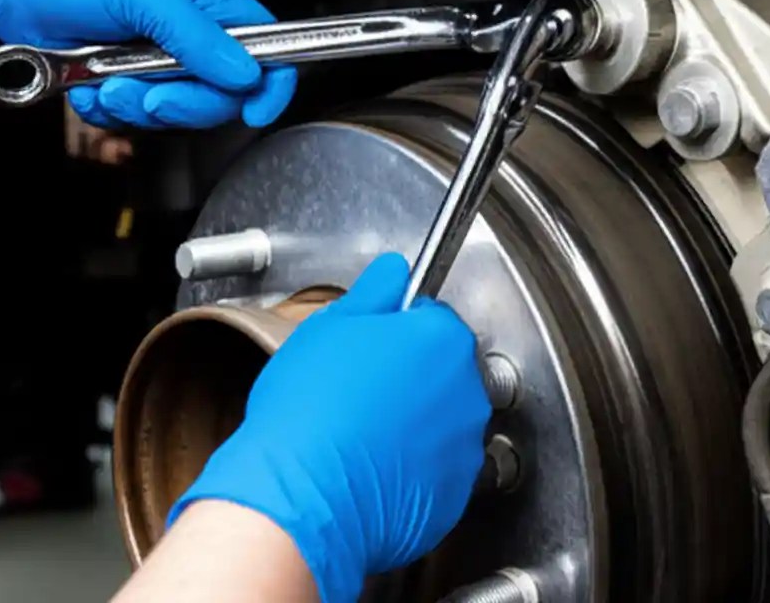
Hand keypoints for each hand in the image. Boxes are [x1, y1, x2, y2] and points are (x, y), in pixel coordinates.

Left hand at [0, 0, 294, 128]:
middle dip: (184, 102)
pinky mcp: (124, 77)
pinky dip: (111, 110)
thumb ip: (195, 35)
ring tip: (105, 83)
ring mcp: (156, 55)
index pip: (266, 43)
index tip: (251, 109)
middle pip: (222, 91)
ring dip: (139, 107)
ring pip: (178, 109)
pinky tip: (89, 86)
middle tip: (149, 95)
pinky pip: (137, 115)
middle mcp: (187, 27)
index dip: (268, 81)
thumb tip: (245, 71)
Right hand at [170, 253, 490, 602]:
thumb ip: (374, 293)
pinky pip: (438, 472)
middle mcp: (467, 392)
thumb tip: (393, 273)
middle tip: (361, 390)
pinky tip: (372, 467)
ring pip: (444, 423)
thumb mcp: (330, 327)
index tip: (372, 345)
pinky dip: (414, 470)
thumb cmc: (310, 409)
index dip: (397, 330)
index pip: (433, 319)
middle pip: (445, 372)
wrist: (301, 494)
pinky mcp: (454, 495)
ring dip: (415, 423)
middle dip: (411, 377)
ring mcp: (465, 448)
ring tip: (362, 433)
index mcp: (442, 340)